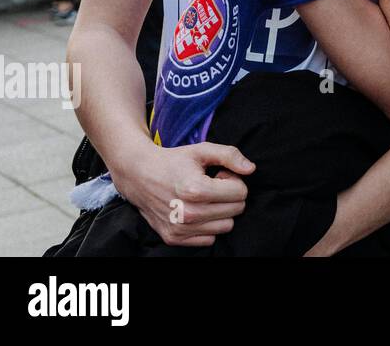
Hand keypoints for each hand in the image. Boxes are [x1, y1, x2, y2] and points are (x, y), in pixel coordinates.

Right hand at [111, 141, 254, 246]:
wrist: (139, 175)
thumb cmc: (174, 161)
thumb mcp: (202, 150)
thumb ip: (230, 155)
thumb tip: (251, 169)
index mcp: (195, 189)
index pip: (240, 193)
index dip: (234, 180)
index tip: (219, 175)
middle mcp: (187, 213)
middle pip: (236, 210)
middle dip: (230, 196)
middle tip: (212, 186)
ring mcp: (179, 228)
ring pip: (226, 226)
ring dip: (221, 212)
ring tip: (205, 198)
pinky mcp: (173, 238)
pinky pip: (209, 239)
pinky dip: (208, 226)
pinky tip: (196, 210)